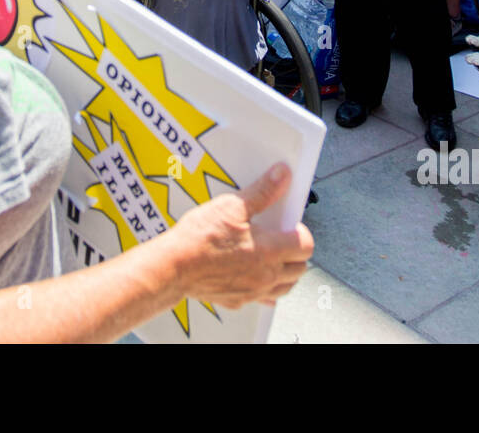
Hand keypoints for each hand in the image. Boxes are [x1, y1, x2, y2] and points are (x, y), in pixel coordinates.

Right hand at [168, 163, 312, 308]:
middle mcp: (266, 276)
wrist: (172, 267)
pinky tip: (255, 277)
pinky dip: (266, 289)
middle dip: (296, 252)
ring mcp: (253, 292)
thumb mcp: (231, 206)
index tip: (289, 224)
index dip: (301, 232)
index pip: (305, 246)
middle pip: (299, 269)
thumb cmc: (199, 239)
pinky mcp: (238, 301)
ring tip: (272, 257)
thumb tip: (282, 177)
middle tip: (281, 238)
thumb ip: (262, 192)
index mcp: (269, 252)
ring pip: (285, 288)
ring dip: (285, 273)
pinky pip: (263, 300)